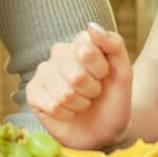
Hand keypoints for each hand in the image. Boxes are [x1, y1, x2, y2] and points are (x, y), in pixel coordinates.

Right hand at [27, 22, 132, 149]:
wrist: (106, 129)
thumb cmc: (113, 98)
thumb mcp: (124, 72)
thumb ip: (113, 44)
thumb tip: (91, 27)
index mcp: (80, 42)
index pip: (86, 50)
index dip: (100, 70)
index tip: (104, 76)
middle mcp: (58, 53)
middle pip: (75, 75)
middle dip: (91, 90)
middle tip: (93, 93)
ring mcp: (43, 72)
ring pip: (64, 93)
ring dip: (79, 104)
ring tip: (82, 102)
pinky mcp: (33, 92)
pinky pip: (51, 105)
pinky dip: (66, 114)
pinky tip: (68, 112)